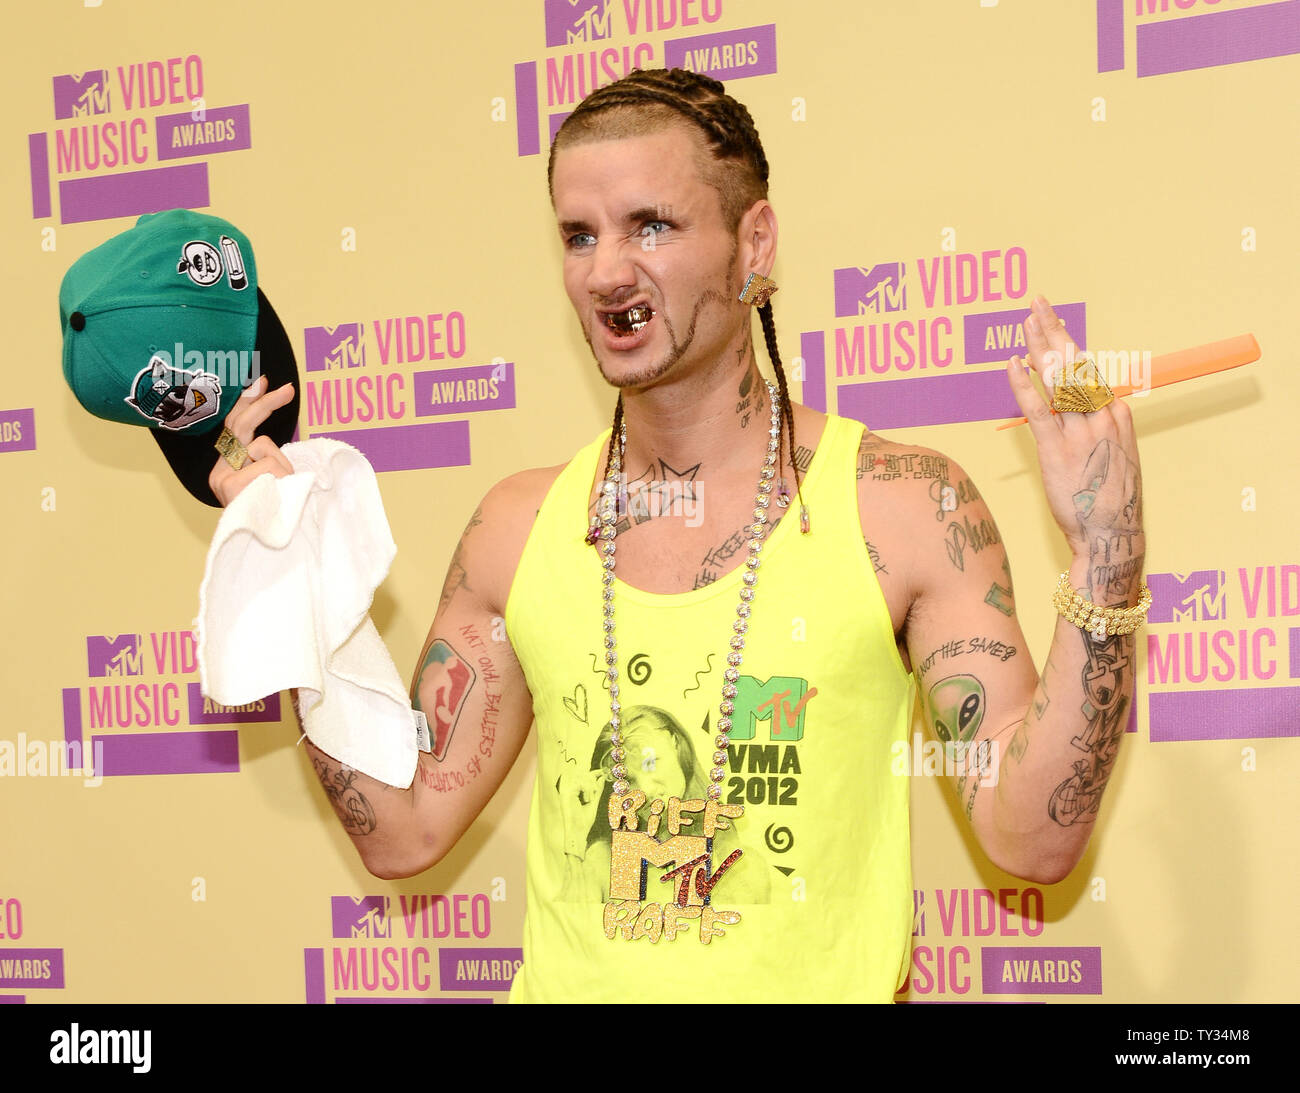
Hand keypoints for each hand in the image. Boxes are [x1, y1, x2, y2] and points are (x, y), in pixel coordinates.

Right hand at [207, 374, 296, 506]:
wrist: (270, 553)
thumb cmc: (276, 517)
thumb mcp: (274, 484)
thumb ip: (269, 461)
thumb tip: (276, 441)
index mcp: (227, 470)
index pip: (235, 426)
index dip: (248, 402)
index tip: (262, 381)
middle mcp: (220, 472)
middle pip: (241, 425)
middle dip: (263, 403)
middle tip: (287, 390)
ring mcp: (224, 479)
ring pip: (265, 448)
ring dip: (284, 466)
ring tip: (283, 493)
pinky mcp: (232, 485)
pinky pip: (270, 465)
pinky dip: (283, 477)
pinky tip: (278, 497)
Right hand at [556, 763, 608, 858]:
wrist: (578, 833)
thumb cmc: (584, 822)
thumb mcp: (593, 803)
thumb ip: (597, 790)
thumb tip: (601, 777)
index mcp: (572, 792)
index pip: (581, 776)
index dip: (592, 773)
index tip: (602, 772)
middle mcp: (566, 790)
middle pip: (580, 774)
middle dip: (591, 779)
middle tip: (595, 790)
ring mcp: (565, 791)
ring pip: (580, 777)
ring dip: (589, 786)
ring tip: (589, 798)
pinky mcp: (565, 794)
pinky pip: (579, 783)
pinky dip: (586, 789)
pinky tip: (586, 799)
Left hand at [1006, 296, 1143, 565]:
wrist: (1110, 537)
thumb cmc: (1109, 504)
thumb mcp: (1118, 461)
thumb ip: (1108, 431)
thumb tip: (1102, 410)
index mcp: (1116, 416)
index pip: (1089, 372)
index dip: (1069, 347)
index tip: (1055, 325)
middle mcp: (1101, 417)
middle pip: (1077, 364)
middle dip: (1056, 331)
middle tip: (1040, 303)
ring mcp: (1080, 432)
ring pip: (1059, 379)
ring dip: (1040, 346)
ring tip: (1027, 319)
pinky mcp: (1057, 449)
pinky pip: (1039, 408)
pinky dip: (1024, 383)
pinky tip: (1013, 362)